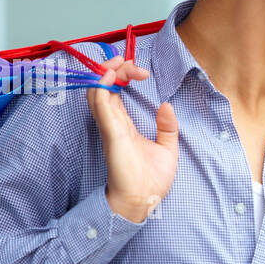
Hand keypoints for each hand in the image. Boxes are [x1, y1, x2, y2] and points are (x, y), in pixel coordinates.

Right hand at [86, 54, 178, 222]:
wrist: (144, 201)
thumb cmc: (151, 180)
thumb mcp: (167, 149)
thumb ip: (167, 127)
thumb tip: (166, 105)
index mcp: (124, 125)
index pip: (115, 92)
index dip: (123, 75)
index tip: (141, 71)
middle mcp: (113, 123)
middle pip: (103, 86)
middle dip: (114, 68)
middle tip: (130, 62)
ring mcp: (110, 127)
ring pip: (97, 90)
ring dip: (106, 71)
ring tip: (119, 62)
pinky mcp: (111, 132)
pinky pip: (100, 103)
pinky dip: (102, 86)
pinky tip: (111, 75)